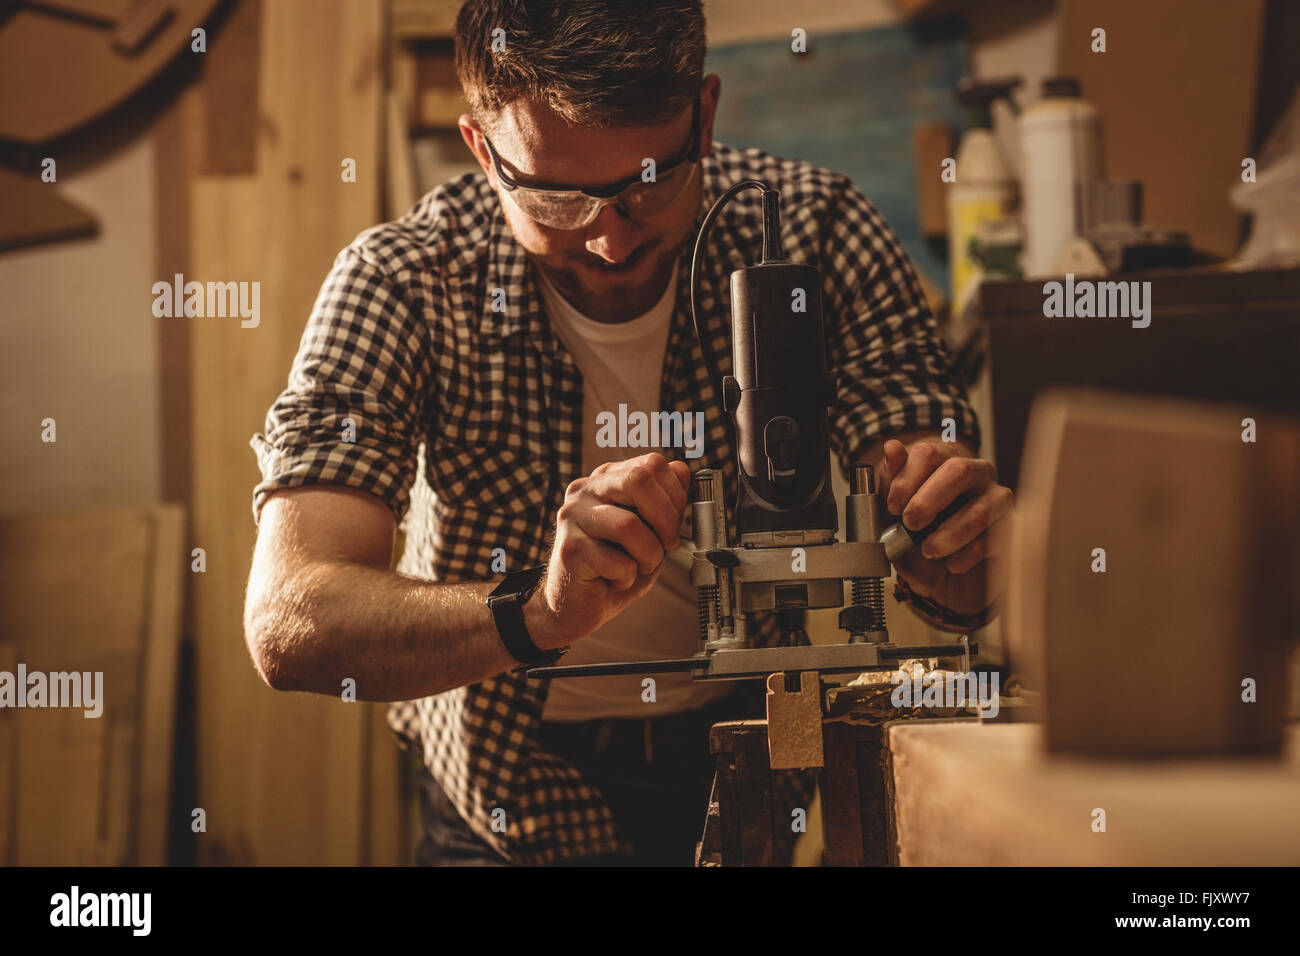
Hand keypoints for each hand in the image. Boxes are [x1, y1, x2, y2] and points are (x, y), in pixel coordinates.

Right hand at [535, 453, 690, 647]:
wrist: (573, 605)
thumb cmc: (614, 568)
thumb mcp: (650, 532)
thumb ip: (665, 503)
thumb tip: (683, 473)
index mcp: (607, 479)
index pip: (651, 464)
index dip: (676, 495)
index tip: (675, 524)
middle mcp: (586, 490)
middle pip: (639, 479)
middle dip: (666, 518)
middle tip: (666, 544)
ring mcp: (573, 516)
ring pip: (629, 525)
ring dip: (649, 555)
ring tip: (640, 566)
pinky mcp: (570, 548)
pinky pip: (618, 562)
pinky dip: (627, 578)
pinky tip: (615, 580)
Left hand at [878, 438, 1012, 616]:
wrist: (941, 579)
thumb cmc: (918, 538)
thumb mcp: (894, 513)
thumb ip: (890, 480)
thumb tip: (891, 448)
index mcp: (944, 461)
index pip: (929, 453)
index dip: (907, 479)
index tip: (893, 507)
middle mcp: (976, 473)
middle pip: (958, 471)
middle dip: (928, 501)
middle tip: (910, 524)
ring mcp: (998, 499)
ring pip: (978, 510)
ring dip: (947, 535)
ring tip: (929, 550)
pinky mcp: (1011, 529)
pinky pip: (993, 539)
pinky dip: (966, 555)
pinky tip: (952, 563)